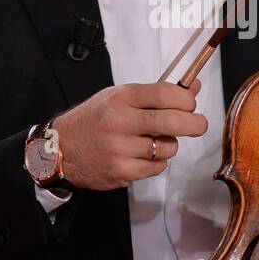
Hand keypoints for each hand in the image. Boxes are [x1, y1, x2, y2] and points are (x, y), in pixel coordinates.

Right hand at [50, 78, 206, 190]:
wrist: (59, 149)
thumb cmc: (94, 120)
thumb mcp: (119, 98)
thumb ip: (155, 94)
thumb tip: (194, 87)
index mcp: (121, 97)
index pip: (164, 93)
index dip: (186, 99)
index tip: (191, 103)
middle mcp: (121, 121)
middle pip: (173, 122)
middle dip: (195, 124)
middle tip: (199, 125)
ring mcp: (120, 148)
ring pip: (168, 147)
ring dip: (169, 145)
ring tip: (153, 141)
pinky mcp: (121, 172)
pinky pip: (156, 167)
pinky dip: (156, 162)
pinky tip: (140, 156)